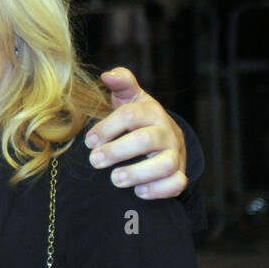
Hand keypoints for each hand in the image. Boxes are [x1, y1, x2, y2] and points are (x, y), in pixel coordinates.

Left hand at [85, 67, 186, 198]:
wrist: (167, 138)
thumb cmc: (140, 119)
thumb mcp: (130, 98)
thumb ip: (121, 83)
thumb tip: (107, 75)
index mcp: (150, 112)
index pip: (130, 115)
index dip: (107, 128)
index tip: (89, 141)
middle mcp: (165, 132)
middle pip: (146, 140)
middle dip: (117, 151)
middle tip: (95, 161)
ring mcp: (175, 154)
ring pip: (165, 164)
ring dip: (138, 173)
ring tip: (115, 179)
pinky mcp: (179, 174)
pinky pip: (177, 183)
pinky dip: (159, 189)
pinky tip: (139, 192)